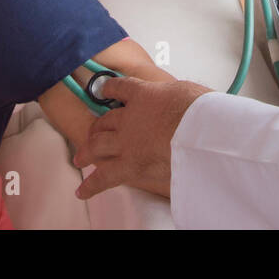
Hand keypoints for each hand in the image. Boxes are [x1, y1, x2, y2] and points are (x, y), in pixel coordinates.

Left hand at [71, 76, 211, 199]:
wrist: (198, 131)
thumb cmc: (199, 110)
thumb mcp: (186, 92)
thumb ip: (176, 97)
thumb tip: (180, 103)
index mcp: (144, 95)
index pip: (121, 87)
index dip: (110, 88)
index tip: (104, 89)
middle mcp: (129, 118)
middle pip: (105, 121)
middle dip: (96, 128)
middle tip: (92, 133)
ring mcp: (126, 143)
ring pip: (98, 146)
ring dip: (87, 152)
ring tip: (79, 159)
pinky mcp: (130, 166)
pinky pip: (104, 177)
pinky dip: (91, 185)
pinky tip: (82, 191)